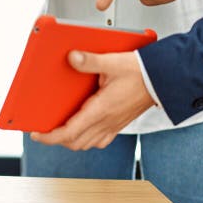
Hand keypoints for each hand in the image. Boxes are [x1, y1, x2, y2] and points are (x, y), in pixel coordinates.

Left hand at [31, 51, 155, 149]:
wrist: (165, 79)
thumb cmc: (141, 72)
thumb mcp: (112, 62)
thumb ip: (89, 61)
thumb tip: (71, 58)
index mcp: (101, 110)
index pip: (70, 132)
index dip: (50, 137)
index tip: (37, 134)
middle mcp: (107, 122)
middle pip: (76, 143)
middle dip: (56, 140)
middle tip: (43, 131)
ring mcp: (114, 125)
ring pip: (87, 144)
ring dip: (71, 141)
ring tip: (58, 131)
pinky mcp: (120, 123)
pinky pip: (100, 140)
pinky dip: (87, 139)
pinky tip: (82, 129)